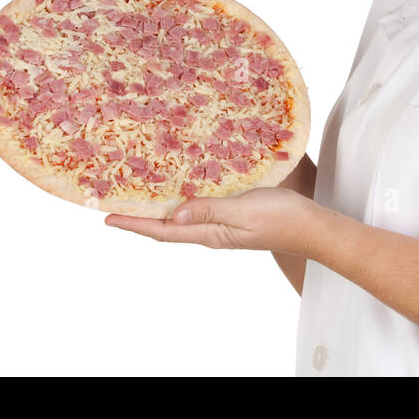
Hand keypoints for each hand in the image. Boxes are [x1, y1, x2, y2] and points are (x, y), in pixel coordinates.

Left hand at [104, 187, 321, 257]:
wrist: (311, 226)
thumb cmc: (281, 219)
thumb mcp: (244, 212)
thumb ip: (211, 211)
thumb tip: (175, 215)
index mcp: (210, 233)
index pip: (163, 231)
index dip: (135, 224)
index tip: (107, 217)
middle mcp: (210, 231)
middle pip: (166, 226)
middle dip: (139, 216)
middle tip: (114, 201)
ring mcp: (221, 224)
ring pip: (181, 217)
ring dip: (159, 207)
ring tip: (139, 192)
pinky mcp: (233, 214)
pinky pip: (199, 208)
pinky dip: (182, 199)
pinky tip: (181, 185)